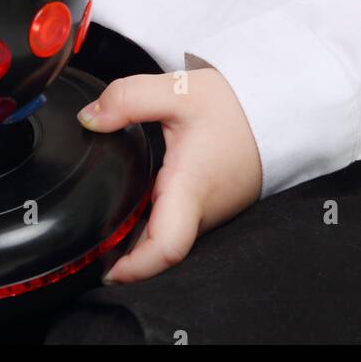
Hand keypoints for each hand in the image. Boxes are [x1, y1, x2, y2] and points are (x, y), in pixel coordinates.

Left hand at [77, 67, 261, 284]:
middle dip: (125, 254)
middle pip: (158, 249)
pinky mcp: (210, 206)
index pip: (166, 248)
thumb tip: (89, 118)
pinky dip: (152, 221)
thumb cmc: (233, 107)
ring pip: (167, 237)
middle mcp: (201, 211)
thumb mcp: (178, 91)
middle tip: (90, 243)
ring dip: (137, 237)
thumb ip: (128, 99)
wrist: (272, 110)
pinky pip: (177, 223)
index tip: (104, 270)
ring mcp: (209, 212)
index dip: (134, 267)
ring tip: (103, 225)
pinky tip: (131, 205)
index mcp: (190, 188)